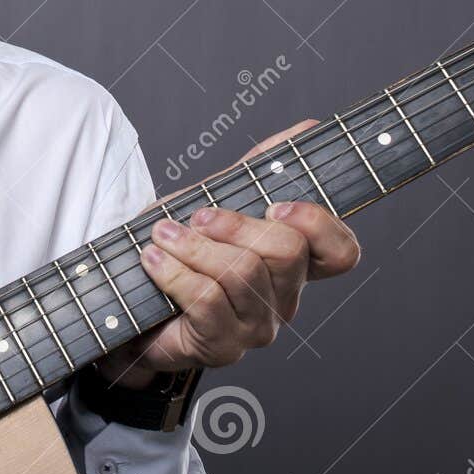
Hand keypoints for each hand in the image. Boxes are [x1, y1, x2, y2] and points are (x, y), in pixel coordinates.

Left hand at [96, 119, 360, 388]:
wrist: (131, 301)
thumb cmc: (185, 250)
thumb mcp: (222, 200)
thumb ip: (263, 168)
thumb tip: (306, 128)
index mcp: (295, 264)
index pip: (342, 253)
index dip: (319, 224)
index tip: (277, 205)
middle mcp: (285, 299)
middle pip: (288, 252)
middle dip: (235, 224)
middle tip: (198, 217)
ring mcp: (256, 326)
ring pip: (243, 273)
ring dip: (193, 246)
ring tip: (162, 235)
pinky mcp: (222, 346)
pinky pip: (207, 300)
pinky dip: (174, 271)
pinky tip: (154, 259)